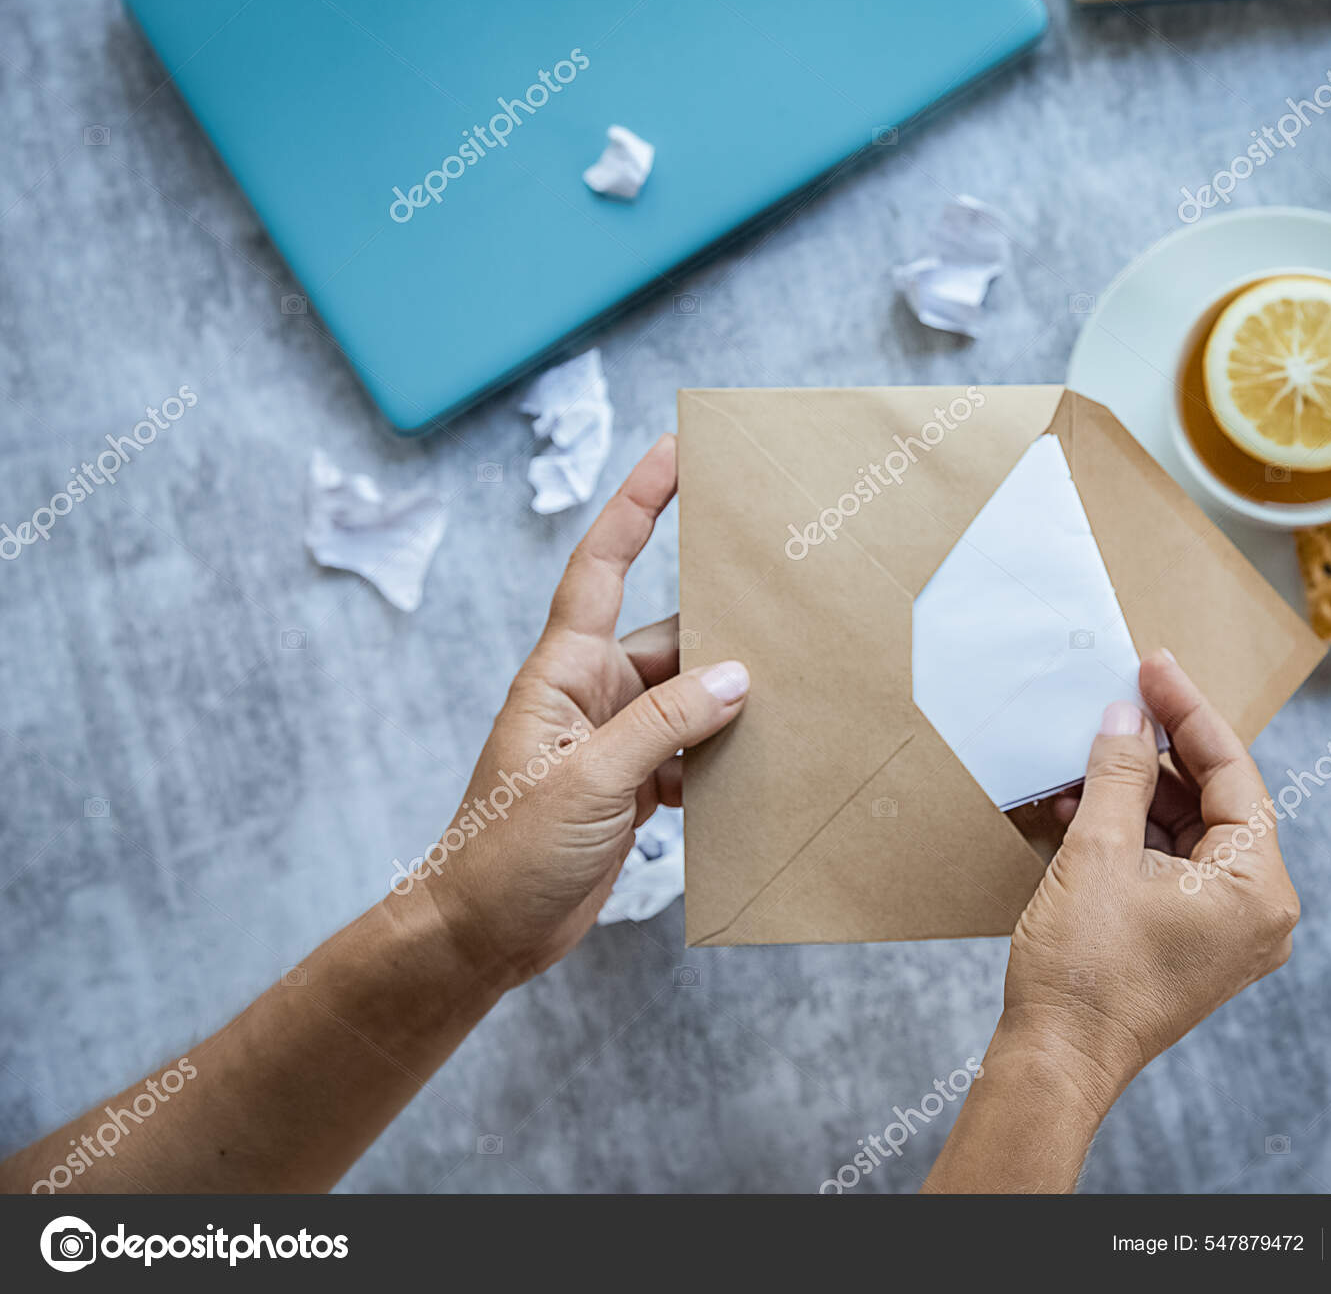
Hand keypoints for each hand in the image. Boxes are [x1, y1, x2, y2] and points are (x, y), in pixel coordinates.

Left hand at [403, 435, 749, 986]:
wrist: (481, 934)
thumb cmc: (506, 851)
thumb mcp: (589, 780)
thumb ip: (665, 724)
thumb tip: (736, 677)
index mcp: (564, 671)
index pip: (602, 566)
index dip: (637, 505)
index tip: (675, 453)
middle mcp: (590, 694)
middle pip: (671, 637)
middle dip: (725, 627)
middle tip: (789, 607)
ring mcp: (612, 740)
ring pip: (689, 697)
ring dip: (730, 703)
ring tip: (792, 698)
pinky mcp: (630, 784)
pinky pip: (690, 749)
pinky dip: (721, 757)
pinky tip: (757, 769)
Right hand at [1002, 650, 1298, 1112]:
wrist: (1056, 1060)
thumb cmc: (1084, 971)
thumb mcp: (1099, 853)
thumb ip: (1120, 775)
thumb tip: (1126, 718)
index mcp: (1259, 887)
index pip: (1233, 773)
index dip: (1188, 713)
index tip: (1154, 667)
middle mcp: (1259, 911)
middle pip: (1217, 801)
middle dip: (1161, 752)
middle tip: (1121, 700)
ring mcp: (1228, 932)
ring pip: (1191, 833)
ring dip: (1139, 794)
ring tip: (1088, 758)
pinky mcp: (1194, 942)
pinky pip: (1174, 867)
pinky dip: (1134, 835)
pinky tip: (1084, 809)